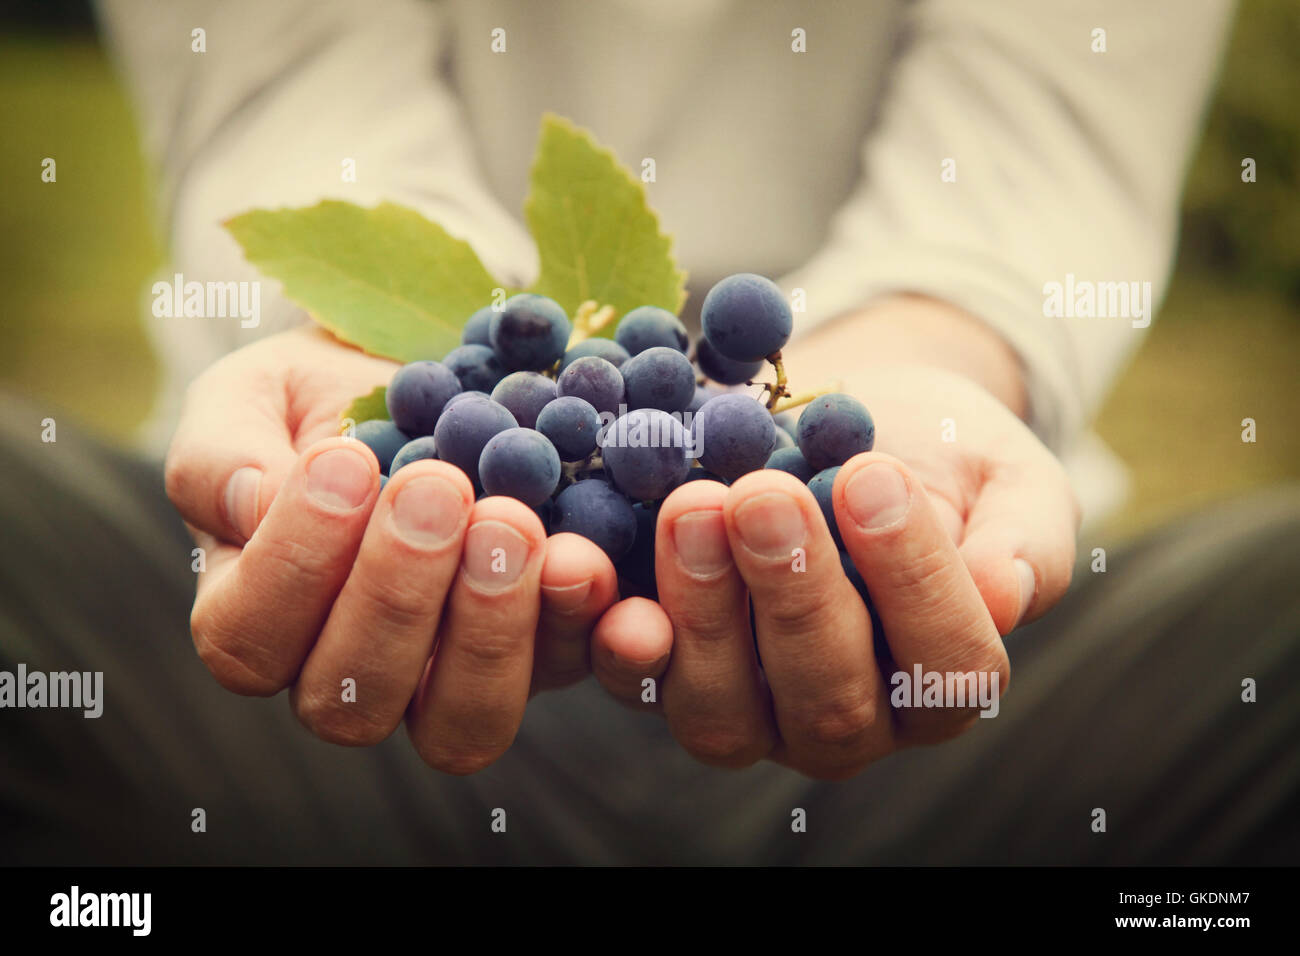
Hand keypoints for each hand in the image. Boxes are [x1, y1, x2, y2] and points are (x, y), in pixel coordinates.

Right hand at [165, 325, 617, 772]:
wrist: (439, 378)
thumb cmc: (327, 395)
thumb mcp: (257, 394)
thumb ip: (219, 451)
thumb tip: (246, 502)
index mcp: (260, 617)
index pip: (249, 639)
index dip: (292, 565)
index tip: (345, 461)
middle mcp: (353, 672)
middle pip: (354, 701)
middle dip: (396, 596)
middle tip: (437, 489)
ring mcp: (454, 674)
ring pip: (462, 722)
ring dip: (489, 628)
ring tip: (510, 522)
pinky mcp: (547, 651)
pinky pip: (569, 669)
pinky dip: (586, 625)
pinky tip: (587, 558)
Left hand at [590, 300, 1079, 778]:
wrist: (852, 424)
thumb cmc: (946, 458)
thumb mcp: (1009, 482)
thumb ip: (1024, 540)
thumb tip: (1006, 593)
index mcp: (941, 683)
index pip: (945, 665)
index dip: (913, 580)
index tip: (874, 477)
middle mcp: (846, 719)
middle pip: (825, 698)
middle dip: (792, 593)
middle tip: (764, 495)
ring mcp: (748, 708)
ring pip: (720, 709)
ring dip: (700, 611)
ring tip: (692, 506)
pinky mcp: (667, 671)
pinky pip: (633, 679)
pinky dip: (609, 632)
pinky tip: (592, 566)